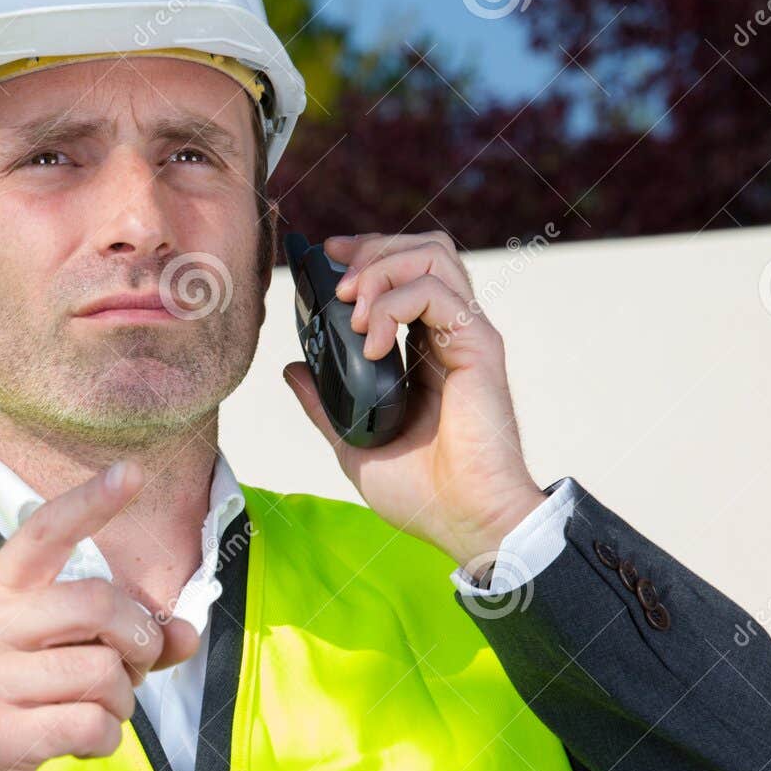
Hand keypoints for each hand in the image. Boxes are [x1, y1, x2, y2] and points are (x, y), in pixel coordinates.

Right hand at [0, 459, 199, 770]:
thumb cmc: (9, 699)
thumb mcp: (52, 653)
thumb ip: (121, 638)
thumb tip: (186, 632)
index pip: (46, 530)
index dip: (92, 501)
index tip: (133, 473)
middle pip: (98, 604)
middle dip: (139, 639)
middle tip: (135, 664)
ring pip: (104, 673)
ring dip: (122, 699)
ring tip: (97, 708)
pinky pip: (92, 725)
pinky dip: (106, 739)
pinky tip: (83, 740)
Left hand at [282, 231, 546, 577]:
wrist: (464, 520)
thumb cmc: (424, 494)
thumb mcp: (352, 443)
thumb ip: (322, 404)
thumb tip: (293, 369)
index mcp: (423, 351)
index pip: (405, 273)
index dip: (367, 253)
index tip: (328, 255)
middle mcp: (447, 335)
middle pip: (421, 250)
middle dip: (372, 250)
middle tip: (338, 281)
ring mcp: (465, 336)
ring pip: (432, 256)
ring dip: (381, 271)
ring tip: (353, 314)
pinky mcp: (478, 346)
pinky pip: (436, 293)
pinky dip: (393, 304)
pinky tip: (371, 341)